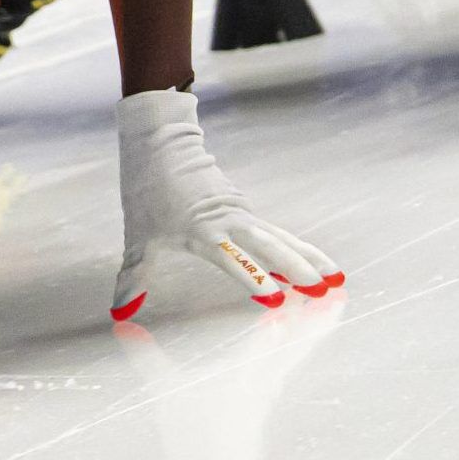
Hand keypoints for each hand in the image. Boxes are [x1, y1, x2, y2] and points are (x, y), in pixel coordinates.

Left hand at [111, 89, 341, 321]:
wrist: (161, 145)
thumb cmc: (147, 193)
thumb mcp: (138, 239)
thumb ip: (135, 278)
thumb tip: (120, 314)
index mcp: (202, 231)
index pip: (232, 259)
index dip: (253, 279)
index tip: (276, 299)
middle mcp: (228, 222)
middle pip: (269, 248)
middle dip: (297, 270)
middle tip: (323, 290)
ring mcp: (241, 215)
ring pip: (281, 240)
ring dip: (308, 259)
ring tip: (337, 279)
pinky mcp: (245, 211)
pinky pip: (276, 234)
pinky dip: (298, 249)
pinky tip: (316, 265)